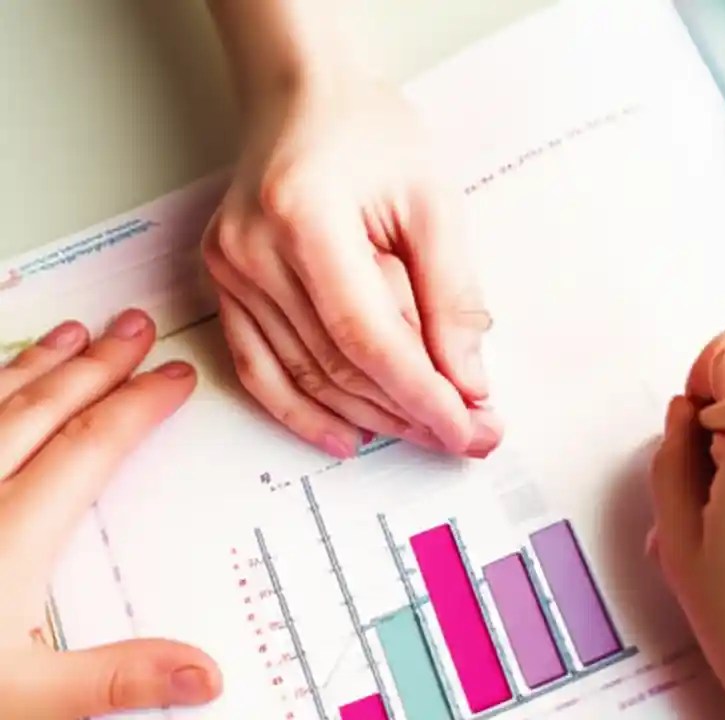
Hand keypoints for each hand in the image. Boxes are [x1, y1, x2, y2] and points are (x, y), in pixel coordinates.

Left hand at [0, 310, 220, 718]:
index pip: (92, 446)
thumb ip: (116, 678)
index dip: (139, 405)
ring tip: (72, 336)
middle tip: (135, 329)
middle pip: (44, 408)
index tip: (172, 378)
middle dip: (99, 364)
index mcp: (10, 536)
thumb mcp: (24, 700)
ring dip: (37, 364)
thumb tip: (201, 672)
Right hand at [202, 69, 500, 459]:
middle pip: (338, 366)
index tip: (469, 427)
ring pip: (305, 378)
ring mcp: (230, 271)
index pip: (368, 338)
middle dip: (411, 412)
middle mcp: (254, 251)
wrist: (304, 97)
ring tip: (430, 435)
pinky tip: (348, 438)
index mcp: (306, 219)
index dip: (422, 394)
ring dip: (372, 418)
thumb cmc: (370, 133)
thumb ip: (451, 295)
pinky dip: (304, 411)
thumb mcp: (433, 201)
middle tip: (471, 435)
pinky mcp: (225, 284)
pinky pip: (260, 369)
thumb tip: (467, 380)